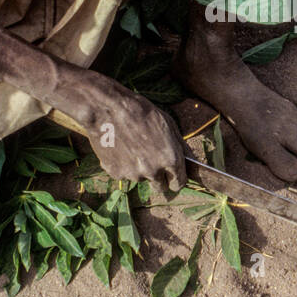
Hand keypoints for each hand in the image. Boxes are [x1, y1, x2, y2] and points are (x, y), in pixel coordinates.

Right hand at [63, 69, 185, 191]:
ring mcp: (133, 174)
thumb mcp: (168, 123)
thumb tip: (190, 160)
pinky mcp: (116, 173)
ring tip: (131, 146)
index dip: (177, 180)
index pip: (179, 183)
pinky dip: (123, 165)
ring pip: (141, 178)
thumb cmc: (140, 111)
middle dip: (159, 178)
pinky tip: (119, 147)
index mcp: (170, 158)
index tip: (173, 177)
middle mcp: (153, 171)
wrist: (107, 109)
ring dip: (139, 168)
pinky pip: (124, 173)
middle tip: (152, 160)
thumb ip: (180, 146)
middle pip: (160, 187)